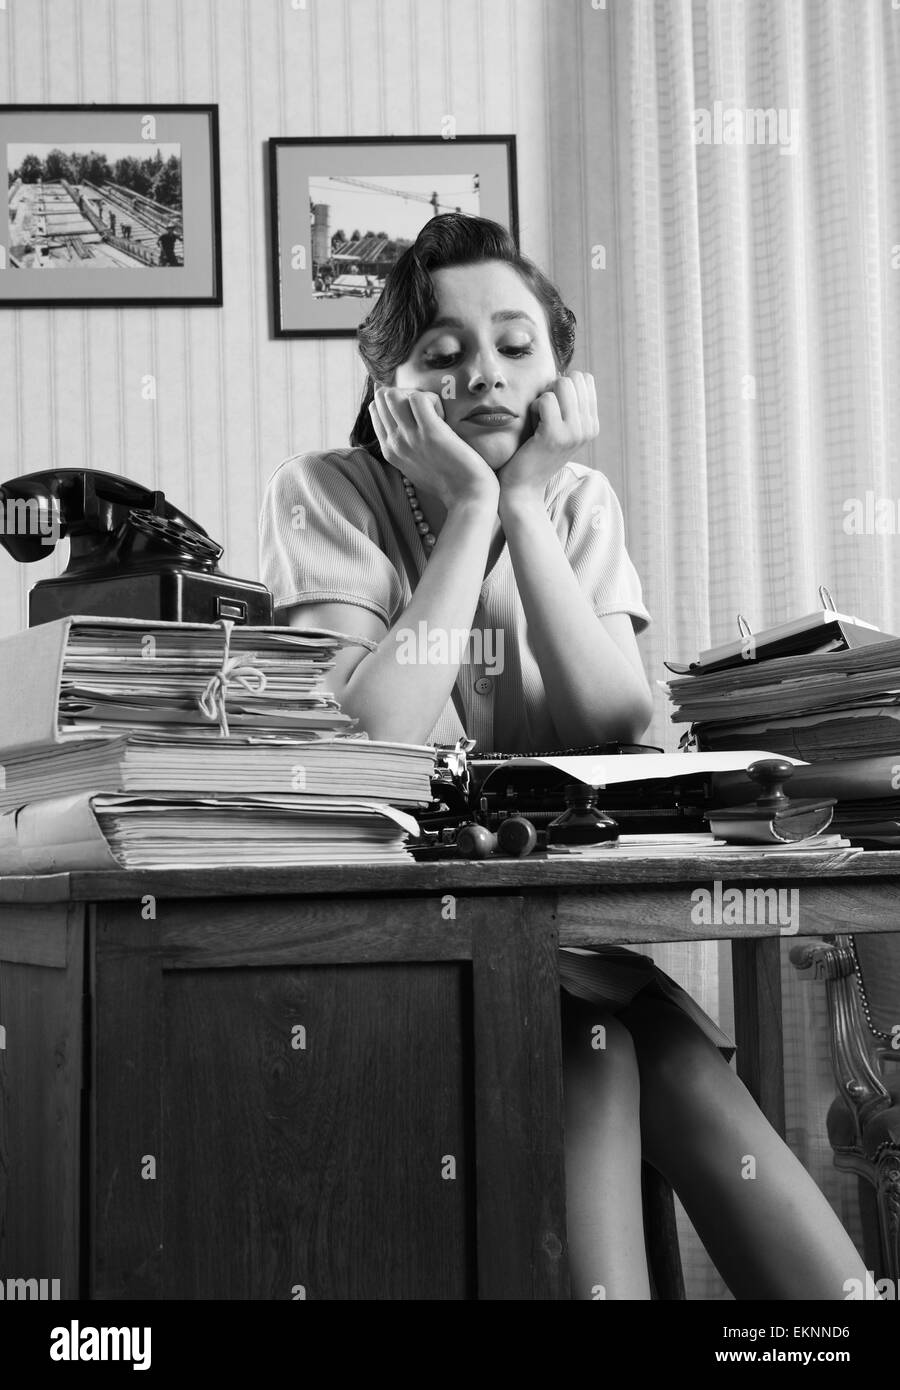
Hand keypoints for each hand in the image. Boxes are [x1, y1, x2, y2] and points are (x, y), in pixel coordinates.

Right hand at [369, 386, 498, 510]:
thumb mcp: (416, 466)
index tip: (417, 415)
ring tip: (433, 412)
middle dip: (405, 394)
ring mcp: (409, 438)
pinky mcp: (430, 432)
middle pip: (382, 398)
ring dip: (416, 395)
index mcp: (389, 450)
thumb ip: (405, 447)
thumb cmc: (448, 482)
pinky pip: (419, 398)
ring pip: (394, 394)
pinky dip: (433, 399)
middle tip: (427, 411)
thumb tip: (404, 428)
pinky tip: (444, 416)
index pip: (376, 410)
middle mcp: (394, 443)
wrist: (467, 497)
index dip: (397, 403)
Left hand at [498, 371, 598, 502]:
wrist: (522, 487)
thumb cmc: (532, 451)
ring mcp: (575, 432)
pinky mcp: (555, 435)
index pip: (585, 379)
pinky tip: (533, 425)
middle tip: (543, 415)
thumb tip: (562, 371)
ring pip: (562, 384)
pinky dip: (534, 407)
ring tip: (539, 420)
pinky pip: (546, 399)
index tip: (552, 411)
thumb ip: (566, 403)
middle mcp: (588, 428)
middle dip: (553, 389)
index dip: (562, 387)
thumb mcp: (557, 426)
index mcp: (591, 424)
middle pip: (574, 378)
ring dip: (543, 397)